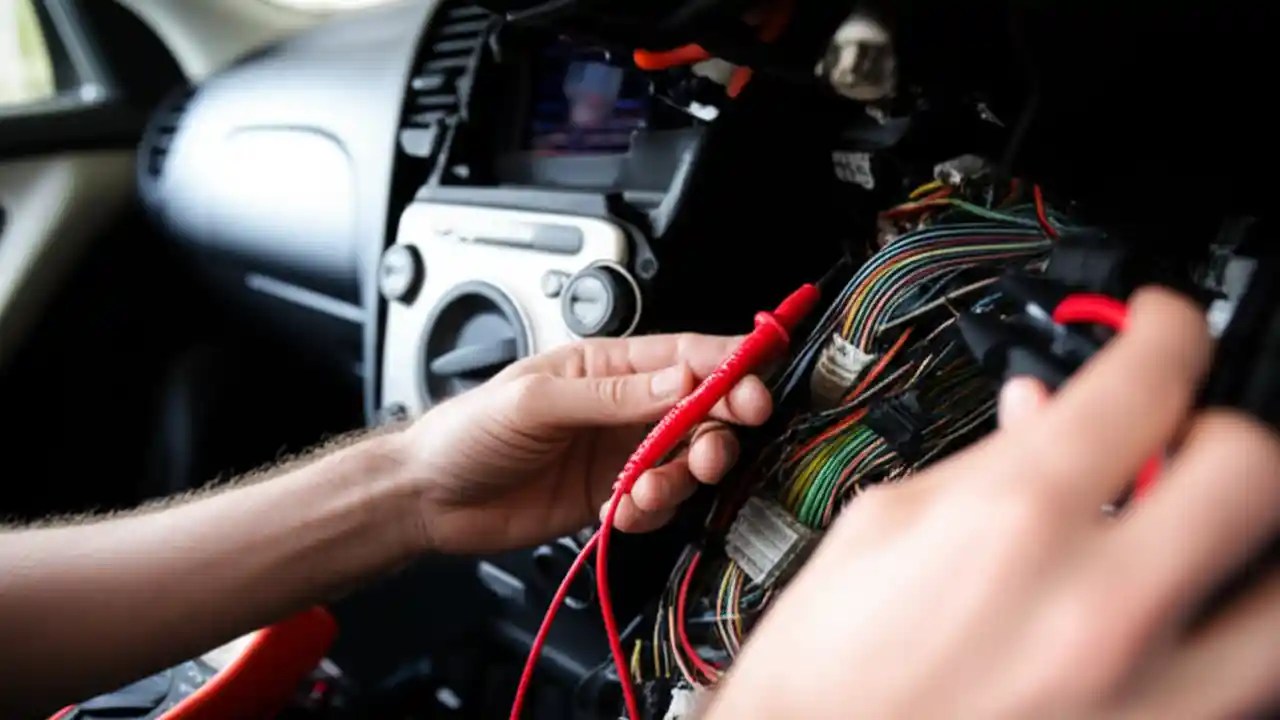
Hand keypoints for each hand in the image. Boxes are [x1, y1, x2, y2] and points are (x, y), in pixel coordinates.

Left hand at [396, 334, 772, 553]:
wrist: (429, 499)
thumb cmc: (467, 432)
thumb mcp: (535, 402)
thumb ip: (612, 394)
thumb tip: (681, 381)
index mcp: (606, 364)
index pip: (687, 357)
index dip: (730, 369)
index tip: (755, 391)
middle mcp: (623, 405)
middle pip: (702, 412)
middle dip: (715, 433)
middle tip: (707, 455)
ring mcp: (620, 452)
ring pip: (685, 460)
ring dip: (677, 480)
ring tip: (641, 493)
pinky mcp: (613, 495)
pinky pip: (658, 502)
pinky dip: (651, 511)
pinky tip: (621, 512)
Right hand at [708, 288, 1279, 718]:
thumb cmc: (824, 673)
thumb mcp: (884, 527)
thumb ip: (987, 458)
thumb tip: (1047, 410)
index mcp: (1011, 523)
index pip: (1147, 381)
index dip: (1166, 330)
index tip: (1163, 329)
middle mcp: (1096, 610)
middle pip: (1251, 471)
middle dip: (1218, 431)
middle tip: (1176, 436)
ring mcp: (1142, 697)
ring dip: (1245, 545)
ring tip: (1190, 539)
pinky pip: (1243, 681)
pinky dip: (1217, 634)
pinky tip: (1162, 621)